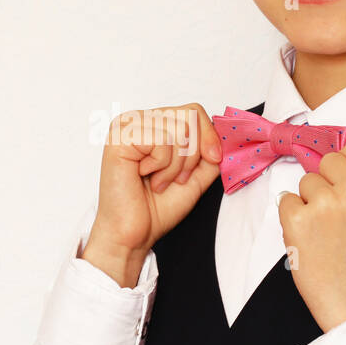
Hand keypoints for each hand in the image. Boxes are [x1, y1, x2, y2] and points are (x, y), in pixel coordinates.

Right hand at [82, 103, 223, 286]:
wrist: (134, 234)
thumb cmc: (157, 207)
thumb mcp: (197, 174)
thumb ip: (211, 151)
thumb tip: (226, 131)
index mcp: (153, 124)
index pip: (193, 110)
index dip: (208, 136)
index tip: (211, 160)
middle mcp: (138, 120)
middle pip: (188, 115)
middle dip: (191, 155)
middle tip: (174, 178)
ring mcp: (126, 126)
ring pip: (179, 128)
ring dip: (176, 164)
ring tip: (159, 180)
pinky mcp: (119, 137)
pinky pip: (162, 140)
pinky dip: (162, 165)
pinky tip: (145, 176)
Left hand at [277, 139, 345, 331]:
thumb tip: (329, 161)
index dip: (344, 167)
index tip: (344, 187)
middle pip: (327, 160)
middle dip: (325, 183)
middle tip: (334, 216)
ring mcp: (326, 204)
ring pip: (304, 182)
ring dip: (308, 203)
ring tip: (324, 232)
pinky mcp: (299, 220)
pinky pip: (285, 201)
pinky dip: (291, 219)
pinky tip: (309, 240)